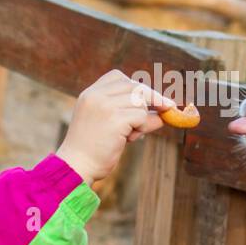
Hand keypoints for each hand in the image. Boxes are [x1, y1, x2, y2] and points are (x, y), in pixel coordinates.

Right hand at [56, 70, 175, 183]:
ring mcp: (105, 106)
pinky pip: (141, 116)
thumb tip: (163, 113)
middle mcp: (96, 95)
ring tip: (129, 135)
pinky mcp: (114, 119)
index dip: (136, 87)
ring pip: (140, 102)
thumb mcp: (110, 124)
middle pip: (134, 86)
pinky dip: (142, 128)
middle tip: (168, 107)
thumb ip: (130, 113)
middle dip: (154, 98)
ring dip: (142, 119)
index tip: (150, 97)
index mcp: (90, 93)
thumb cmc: (93, 149)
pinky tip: (128, 139)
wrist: (77, 166)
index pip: (118, 77)